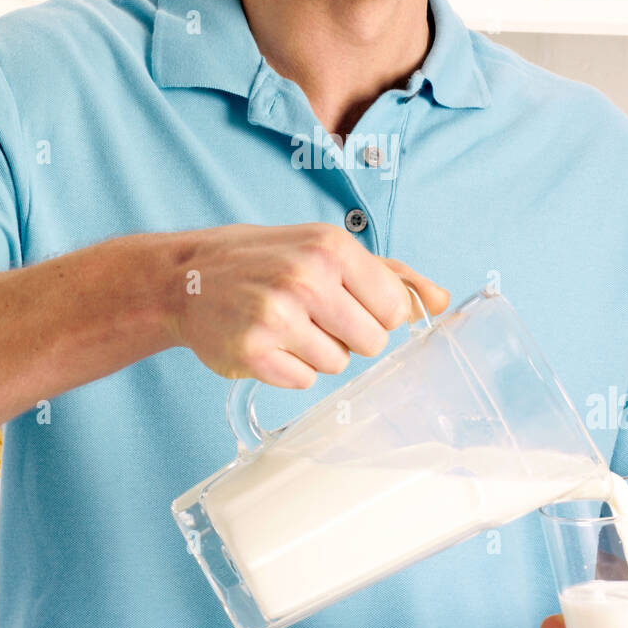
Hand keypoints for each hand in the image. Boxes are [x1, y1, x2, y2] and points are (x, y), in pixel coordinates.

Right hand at [170, 221, 449, 386]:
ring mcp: (278, 317)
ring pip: (339, 364)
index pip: (396, 307)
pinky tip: (267, 342)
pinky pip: (304, 381)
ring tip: (286, 325)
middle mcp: (306, 278)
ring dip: (317, 352)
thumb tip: (441, 300)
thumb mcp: (324, 247)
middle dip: (349, 335)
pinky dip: (290, 368)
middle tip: (312, 315)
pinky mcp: (255, 353)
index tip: (348, 302)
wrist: (186, 278)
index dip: (376, 312)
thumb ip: (389, 273)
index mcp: (330, 247)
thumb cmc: (263, 260)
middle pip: (373, 341)